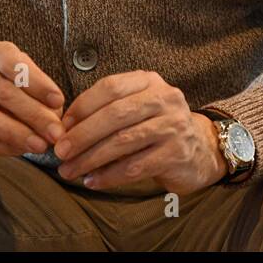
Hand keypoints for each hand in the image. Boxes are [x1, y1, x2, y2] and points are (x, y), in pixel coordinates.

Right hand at [0, 41, 65, 157]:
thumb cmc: (14, 85)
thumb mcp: (30, 79)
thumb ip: (43, 96)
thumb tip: (55, 121)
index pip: (13, 63)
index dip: (37, 83)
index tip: (59, 101)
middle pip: (1, 92)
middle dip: (33, 115)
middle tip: (56, 133)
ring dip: (15, 134)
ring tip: (40, 145)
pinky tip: (20, 150)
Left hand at [54, 70, 226, 195]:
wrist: (202, 149)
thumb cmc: (156, 127)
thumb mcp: (137, 107)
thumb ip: (106, 110)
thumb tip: (64, 127)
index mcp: (148, 81)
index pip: (109, 87)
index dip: (82, 106)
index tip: (61, 127)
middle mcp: (164, 98)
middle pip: (115, 115)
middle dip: (82, 135)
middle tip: (60, 152)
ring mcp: (173, 126)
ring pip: (123, 142)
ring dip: (91, 159)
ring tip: (70, 170)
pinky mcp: (177, 154)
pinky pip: (135, 166)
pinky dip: (110, 175)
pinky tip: (93, 181)